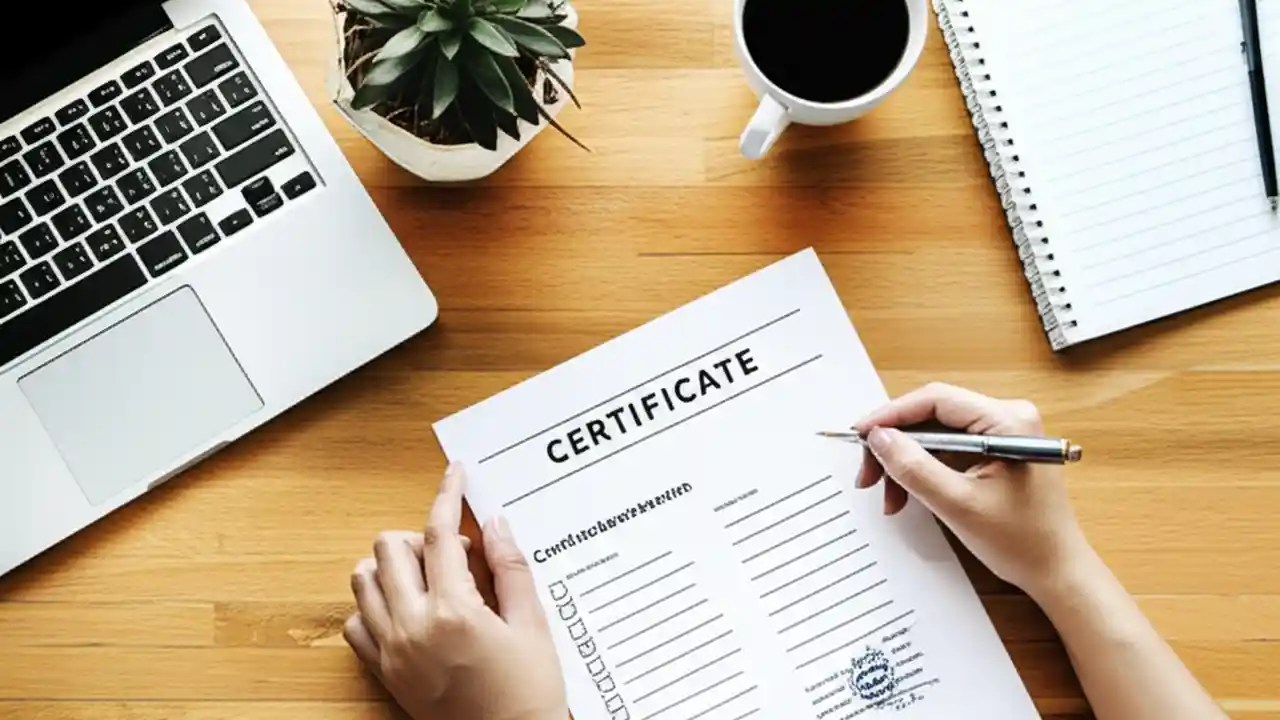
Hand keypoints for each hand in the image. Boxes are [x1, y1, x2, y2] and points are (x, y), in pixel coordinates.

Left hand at [344, 464, 567, 719]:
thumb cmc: (529, 695)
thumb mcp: (533, 626)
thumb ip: (511, 569)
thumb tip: (495, 523)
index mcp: (454, 612)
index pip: (438, 535)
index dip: (446, 494)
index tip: (454, 474)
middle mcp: (413, 628)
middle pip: (389, 548)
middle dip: (420, 535)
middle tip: (455, 552)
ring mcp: (393, 653)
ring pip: (363, 581)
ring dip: (392, 566)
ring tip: (429, 577)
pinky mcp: (386, 675)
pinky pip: (356, 625)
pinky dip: (373, 607)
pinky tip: (407, 609)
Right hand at [854, 383, 1090, 599]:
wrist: (1056, 570)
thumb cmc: (1023, 541)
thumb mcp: (958, 505)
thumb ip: (915, 467)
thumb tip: (879, 437)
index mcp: (1007, 420)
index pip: (935, 400)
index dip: (891, 415)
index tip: (860, 434)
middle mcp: (1007, 417)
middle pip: (931, 416)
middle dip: (896, 446)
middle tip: (869, 475)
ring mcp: (1002, 433)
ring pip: (935, 435)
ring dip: (906, 463)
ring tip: (890, 497)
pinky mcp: (996, 450)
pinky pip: (947, 449)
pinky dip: (924, 470)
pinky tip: (909, 493)